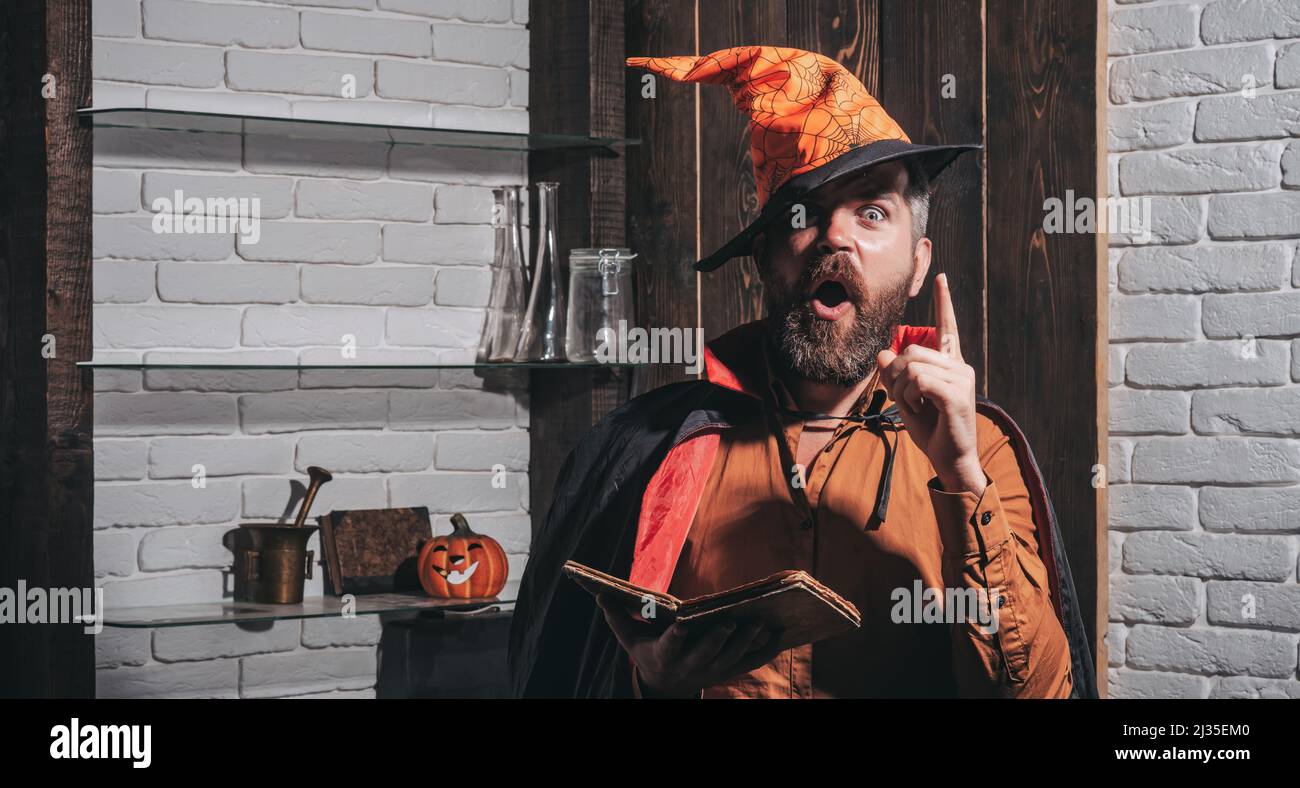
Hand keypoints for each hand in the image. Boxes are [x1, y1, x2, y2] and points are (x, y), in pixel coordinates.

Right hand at [596, 594, 785, 697]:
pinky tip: (778, 635)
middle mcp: (690, 667)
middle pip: (707, 654)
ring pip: (731, 659)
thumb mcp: (629, 639)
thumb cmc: (648, 652)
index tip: (681, 624)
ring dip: (747, 642)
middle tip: (731, 623)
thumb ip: (617, 617)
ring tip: (760, 623)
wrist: (666, 684)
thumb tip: (599, 594)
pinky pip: (749, 663)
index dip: (676, 636)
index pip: (670, 646)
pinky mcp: (728, 671)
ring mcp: (711, 671)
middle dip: (719, 640)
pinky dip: (764, 651)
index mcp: (665, 656)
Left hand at [875, 273, 984, 495]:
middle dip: (896, 375)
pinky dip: (910, 396)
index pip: (948, 327)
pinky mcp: (956, 394)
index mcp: (950, 364)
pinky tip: (920, 409)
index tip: (941, 277)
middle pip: (912, 350)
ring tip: (914, 406)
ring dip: (901, 389)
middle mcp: (959, 367)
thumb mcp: (905, 399)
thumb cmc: (931, 429)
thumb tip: (882, 353)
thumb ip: (894, 376)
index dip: (944, 302)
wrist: (950, 459)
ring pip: (911, 365)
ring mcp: (960, 379)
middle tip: (904, 398)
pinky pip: (919, 381)